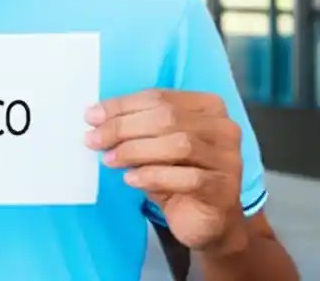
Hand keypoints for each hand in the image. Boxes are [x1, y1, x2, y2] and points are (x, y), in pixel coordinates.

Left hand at [84, 89, 247, 253]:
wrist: (209, 222)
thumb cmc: (178, 176)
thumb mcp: (154, 146)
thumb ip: (134, 128)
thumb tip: (96, 117)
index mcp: (207, 107)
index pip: (159, 97)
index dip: (122, 106)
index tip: (91, 117)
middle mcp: (223, 128)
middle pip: (167, 118)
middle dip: (123, 128)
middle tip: (94, 140)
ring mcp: (228, 159)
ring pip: (178, 144)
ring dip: (136, 151)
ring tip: (111, 160)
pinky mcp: (223, 189)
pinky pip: (188, 178)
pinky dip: (154, 176)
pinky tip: (132, 179)